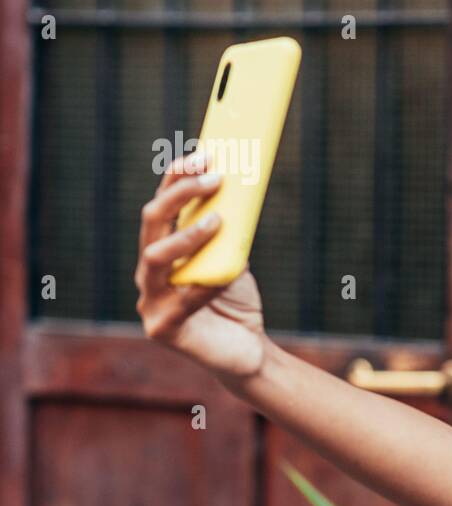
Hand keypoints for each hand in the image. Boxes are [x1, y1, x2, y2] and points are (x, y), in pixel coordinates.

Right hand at [135, 151, 268, 379]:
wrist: (247, 351)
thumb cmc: (235, 302)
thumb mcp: (233, 258)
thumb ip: (227, 233)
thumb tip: (239, 189)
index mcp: (161, 251)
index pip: (161, 208)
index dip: (176, 178)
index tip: (202, 154)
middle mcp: (149, 273)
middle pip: (151, 224)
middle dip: (179, 194)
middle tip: (213, 176)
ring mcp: (150, 301)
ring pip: (155, 258)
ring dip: (186, 235)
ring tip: (216, 219)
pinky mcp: (162, 329)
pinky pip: (183, 301)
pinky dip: (205, 285)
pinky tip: (225, 275)